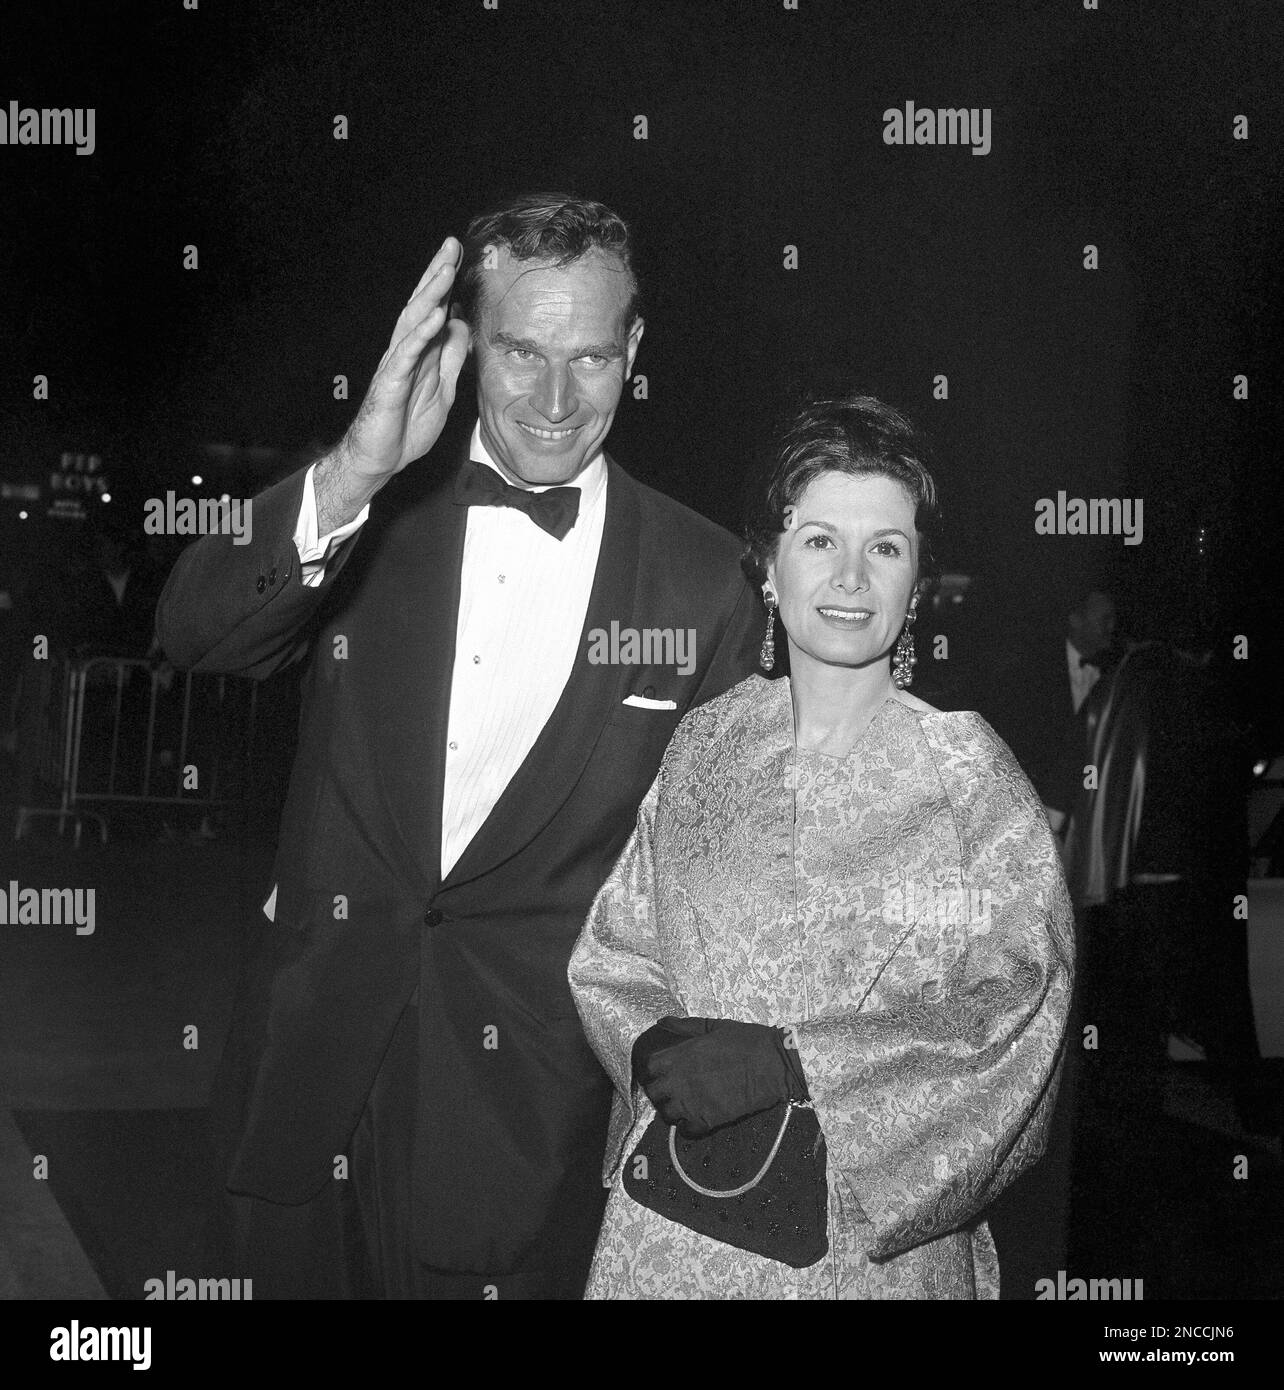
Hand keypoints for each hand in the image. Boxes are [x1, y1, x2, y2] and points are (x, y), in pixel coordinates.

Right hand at [315, 237, 470, 530]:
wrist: (383, 458)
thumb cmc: (407, 424)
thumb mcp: (444, 388)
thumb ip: (452, 357)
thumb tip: (462, 324)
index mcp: (420, 351)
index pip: (434, 309)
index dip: (447, 283)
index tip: (462, 255)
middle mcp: (406, 351)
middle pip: (422, 305)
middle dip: (437, 274)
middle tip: (452, 245)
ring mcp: (397, 365)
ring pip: (412, 322)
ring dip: (429, 295)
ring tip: (445, 270)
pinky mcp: (390, 382)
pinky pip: (406, 354)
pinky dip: (421, 333)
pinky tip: (434, 315)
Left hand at [636, 1017, 795, 1138]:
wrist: (774, 1064)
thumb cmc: (746, 1041)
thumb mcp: (713, 1027)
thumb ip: (685, 1026)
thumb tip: (663, 1021)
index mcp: (682, 1054)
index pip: (650, 1067)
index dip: (655, 1070)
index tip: (663, 1072)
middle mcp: (681, 1079)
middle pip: (654, 1092)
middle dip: (661, 1091)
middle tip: (673, 1090)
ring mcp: (693, 1101)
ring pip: (667, 1114)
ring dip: (673, 1110)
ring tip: (685, 1106)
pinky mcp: (708, 1119)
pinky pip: (686, 1131)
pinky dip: (688, 1127)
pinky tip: (697, 1119)